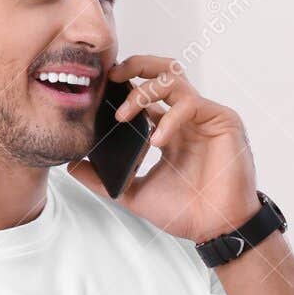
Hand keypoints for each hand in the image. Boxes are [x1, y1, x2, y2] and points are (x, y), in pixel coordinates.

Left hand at [68, 55, 258, 243]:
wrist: (214, 229)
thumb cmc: (183, 212)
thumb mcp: (133, 193)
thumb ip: (103, 179)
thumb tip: (71, 166)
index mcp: (169, 130)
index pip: (146, 94)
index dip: (123, 87)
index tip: (98, 90)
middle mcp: (186, 118)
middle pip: (163, 71)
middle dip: (136, 66)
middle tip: (110, 76)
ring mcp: (204, 117)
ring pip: (175, 78)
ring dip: (145, 90)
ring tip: (125, 114)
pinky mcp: (222, 120)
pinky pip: (191, 104)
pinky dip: (170, 118)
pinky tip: (157, 140)